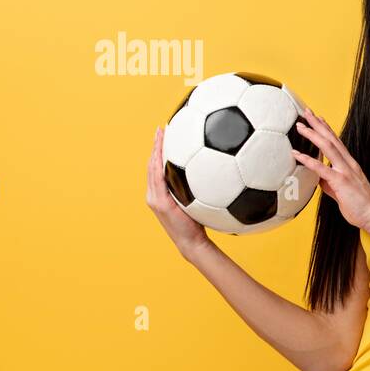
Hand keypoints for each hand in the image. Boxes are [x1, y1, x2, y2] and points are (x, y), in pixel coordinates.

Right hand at [147, 126, 211, 257]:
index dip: (159, 151)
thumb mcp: (197, 203)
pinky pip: (157, 178)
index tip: (165, 134)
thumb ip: (199, 188)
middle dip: (155, 145)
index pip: (157, 168)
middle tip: (161, 128)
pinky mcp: (159, 202)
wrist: (193, 242)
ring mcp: (154, 198)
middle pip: (151, 164)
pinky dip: (159, 163)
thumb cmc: (199, 224)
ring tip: (160, 134)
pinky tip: (164, 152)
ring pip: (151, 168)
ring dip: (155, 150)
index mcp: (161, 193)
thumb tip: (218, 172)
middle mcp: (154, 194)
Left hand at [291, 107, 369, 231]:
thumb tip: (319, 179)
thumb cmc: (360, 206)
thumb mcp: (342, 191)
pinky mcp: (341, 181)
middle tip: (306, 112)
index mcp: (350, 164)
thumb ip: (330, 183)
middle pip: (331, 138)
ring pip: (328, 147)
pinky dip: (308, 160)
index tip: (318, 118)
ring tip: (300, 126)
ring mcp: (345, 171)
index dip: (326, 129)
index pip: (337, 142)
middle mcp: (348, 164)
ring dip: (313, 135)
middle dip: (318, 124)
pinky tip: (296, 154)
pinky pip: (322, 168)